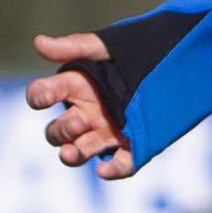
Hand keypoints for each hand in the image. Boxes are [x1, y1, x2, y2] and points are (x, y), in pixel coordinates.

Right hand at [25, 32, 138, 177]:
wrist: (172, 66)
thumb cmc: (128, 57)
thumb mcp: (105, 47)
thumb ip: (75, 46)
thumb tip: (39, 42)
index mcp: (74, 87)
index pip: (44, 94)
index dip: (39, 96)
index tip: (43, 98)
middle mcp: (84, 114)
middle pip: (58, 131)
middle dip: (62, 130)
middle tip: (77, 122)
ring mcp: (106, 133)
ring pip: (80, 150)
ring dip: (73, 154)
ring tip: (70, 153)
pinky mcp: (131, 148)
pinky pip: (119, 164)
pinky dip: (111, 170)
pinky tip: (104, 170)